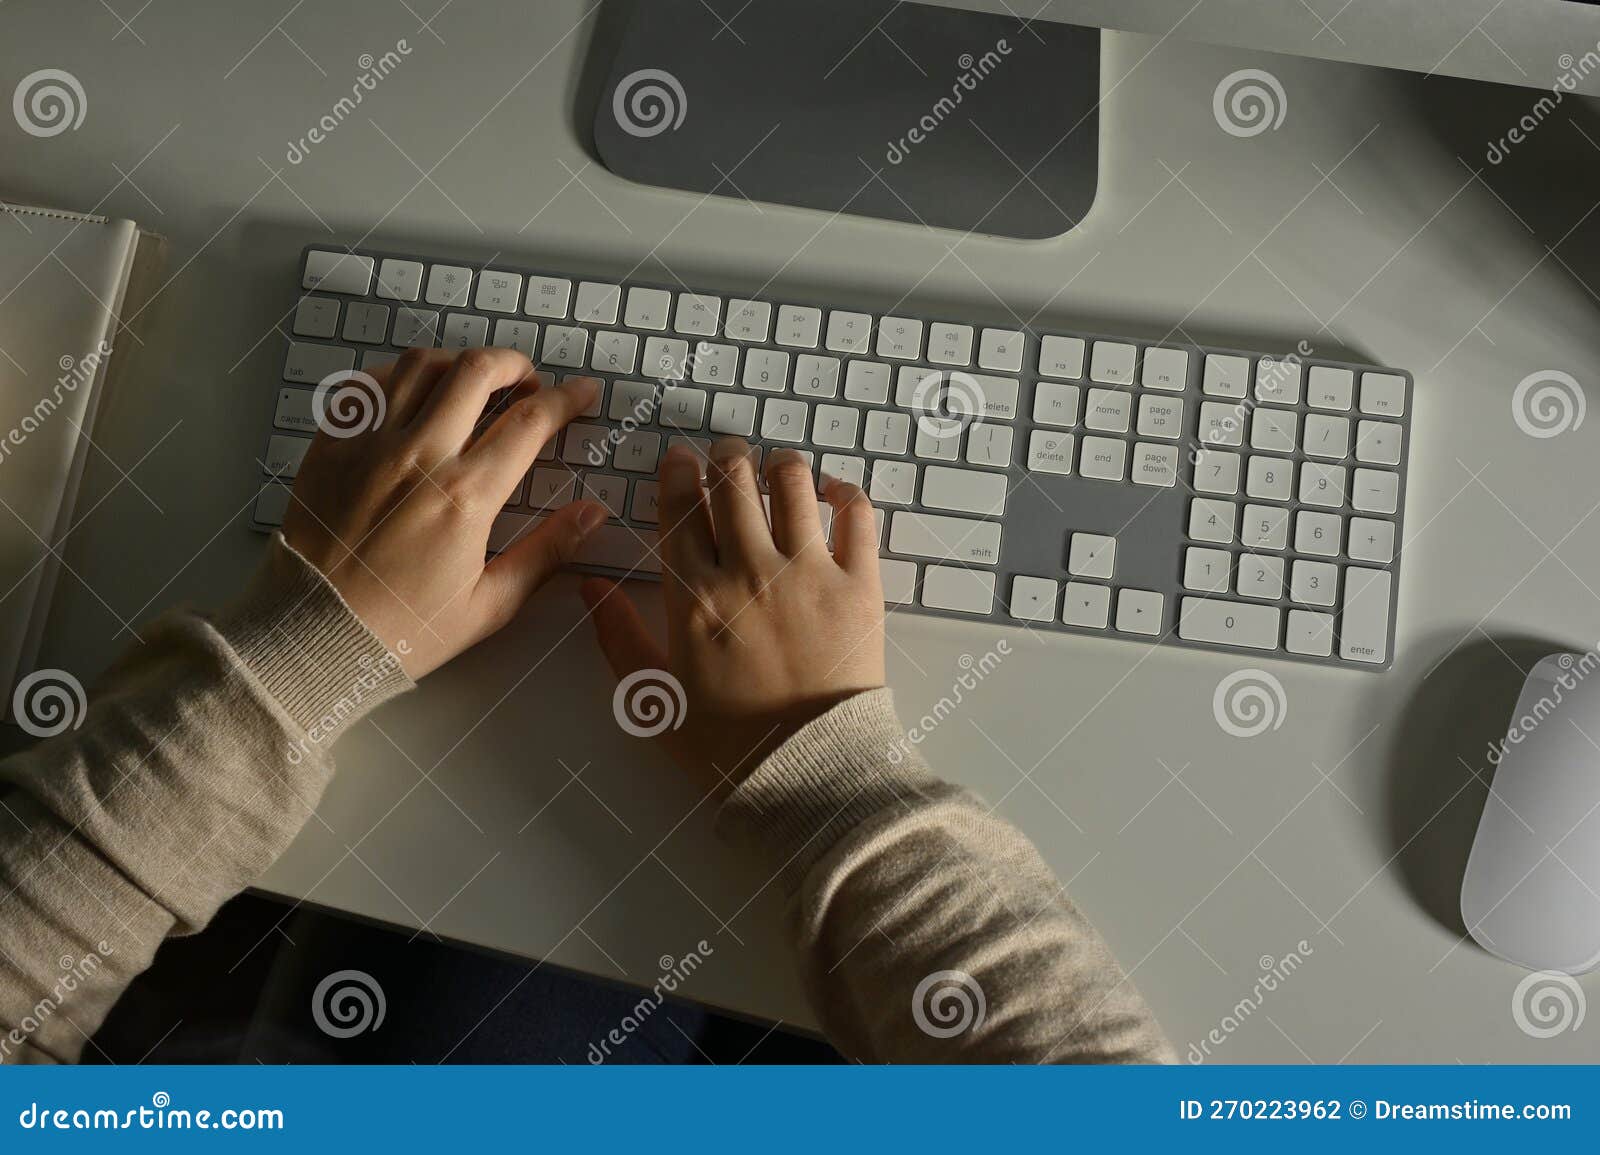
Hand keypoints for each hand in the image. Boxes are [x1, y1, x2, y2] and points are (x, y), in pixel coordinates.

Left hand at [282, 347, 606, 678]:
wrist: (313, 637)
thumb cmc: (402, 630)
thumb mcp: (489, 604)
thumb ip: (546, 552)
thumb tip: (592, 515)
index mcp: (465, 496)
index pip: (531, 422)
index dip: (567, 399)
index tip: (583, 393)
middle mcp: (419, 457)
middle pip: (478, 372)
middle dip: (516, 365)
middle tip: (531, 380)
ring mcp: (370, 445)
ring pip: (423, 365)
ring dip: (460, 362)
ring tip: (476, 380)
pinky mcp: (331, 446)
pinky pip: (368, 385)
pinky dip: (399, 374)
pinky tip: (415, 391)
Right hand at [583, 438, 884, 794]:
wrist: (812, 775)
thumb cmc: (730, 746)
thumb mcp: (655, 700)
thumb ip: (618, 638)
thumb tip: (590, 588)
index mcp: (694, 597)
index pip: (680, 507)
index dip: (678, 471)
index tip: (680, 459)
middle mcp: (749, 571)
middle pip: (734, 479)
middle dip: (726, 456)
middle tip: (727, 457)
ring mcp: (808, 573)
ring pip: (792, 483)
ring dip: (780, 464)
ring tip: (776, 468)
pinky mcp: (859, 585)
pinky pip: (856, 515)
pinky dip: (844, 492)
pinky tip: (832, 492)